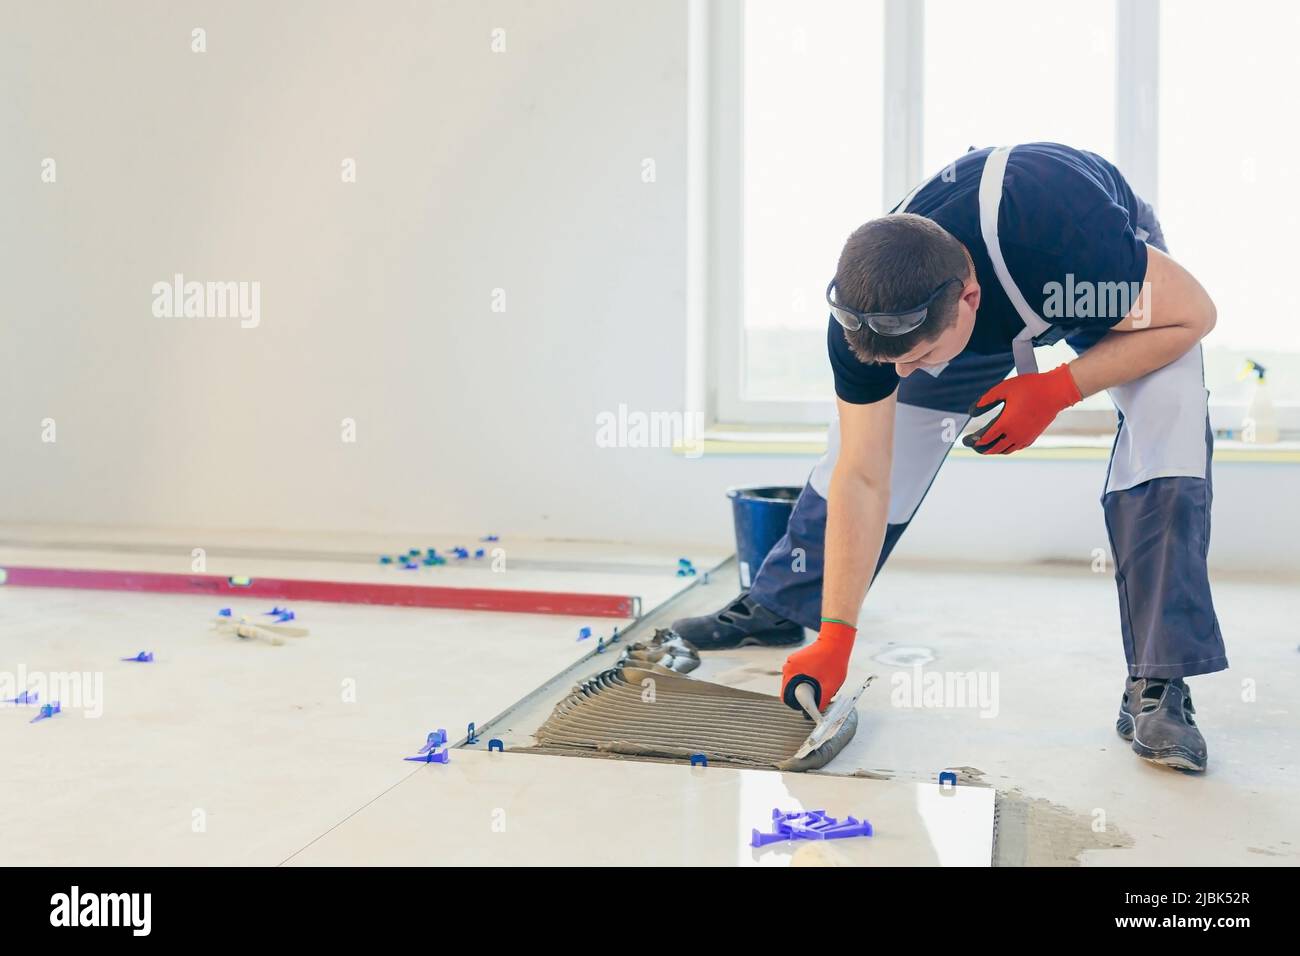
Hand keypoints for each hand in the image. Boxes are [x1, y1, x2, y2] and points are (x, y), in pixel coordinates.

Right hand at [781, 619, 856, 711]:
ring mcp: (792, 662)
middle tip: (817, 697)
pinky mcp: (797, 659)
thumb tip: (817, 712)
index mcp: (792, 672)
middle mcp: (788, 667)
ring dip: (805, 687)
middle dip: (803, 696)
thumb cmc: (833, 661)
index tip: (808, 709)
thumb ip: (822, 701)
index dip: (798, 705)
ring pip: (795, 682)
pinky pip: (798, 674)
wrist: (836, 642)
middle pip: (790, 690)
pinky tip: (819, 676)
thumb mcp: (829, 686)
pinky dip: (806, 679)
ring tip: (820, 685)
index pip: (786, 697)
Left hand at [962, 363, 1081, 454]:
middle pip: (993, 448)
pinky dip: (1006, 448)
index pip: (984, 438)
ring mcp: (1025, 437)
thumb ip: (985, 401)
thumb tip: (972, 411)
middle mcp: (1015, 434)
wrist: (1056, 391)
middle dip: (981, 448)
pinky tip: (1003, 443)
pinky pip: (1016, 447)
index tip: (965, 440)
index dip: (973, 441)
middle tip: (972, 445)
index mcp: (1005, 424)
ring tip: (985, 446)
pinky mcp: (1033, 436)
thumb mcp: (1003, 389)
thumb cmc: (1030, 387)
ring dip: (993, 450)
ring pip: (1005, 450)